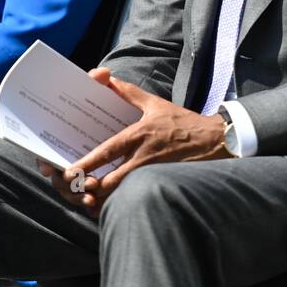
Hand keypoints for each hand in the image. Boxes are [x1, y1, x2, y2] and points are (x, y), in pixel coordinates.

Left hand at [46, 69, 230, 213]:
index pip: (107, 151)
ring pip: (122, 194)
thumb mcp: (155, 103)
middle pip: (110, 180)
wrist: (216, 140)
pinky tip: (109, 207)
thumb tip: (107, 79)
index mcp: (139, 134)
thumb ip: (128, 92)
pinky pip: (136, 197)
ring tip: (87, 203)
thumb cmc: (183, 122)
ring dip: (103, 201)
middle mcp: (144, 156)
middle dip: (89, 189)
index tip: (70, 171)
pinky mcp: (162, 183)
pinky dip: (120, 204)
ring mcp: (153, 173)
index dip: (87, 163)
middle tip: (74, 191)